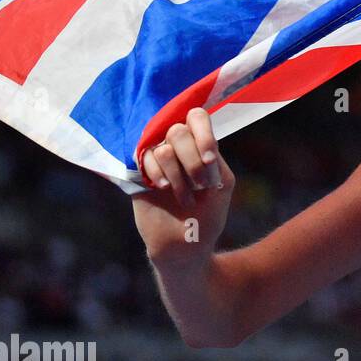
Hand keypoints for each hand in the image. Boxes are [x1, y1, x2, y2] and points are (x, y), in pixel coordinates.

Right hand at [131, 107, 234, 263]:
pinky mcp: (138, 171)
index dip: (202, 134)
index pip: (196, 117)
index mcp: (201, 145)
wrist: (185, 243)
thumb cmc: (208, 214)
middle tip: (200, 186)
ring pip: (163, 148)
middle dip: (193, 162)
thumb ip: (212, 154)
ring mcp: (156, 158)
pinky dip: (159, 175)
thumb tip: (191, 132)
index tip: (209, 160)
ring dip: (178, 176)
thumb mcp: (222, 182)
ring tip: (184, 195)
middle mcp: (178, 147)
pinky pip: (145, 159)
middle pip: (179, 131)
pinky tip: (163, 189)